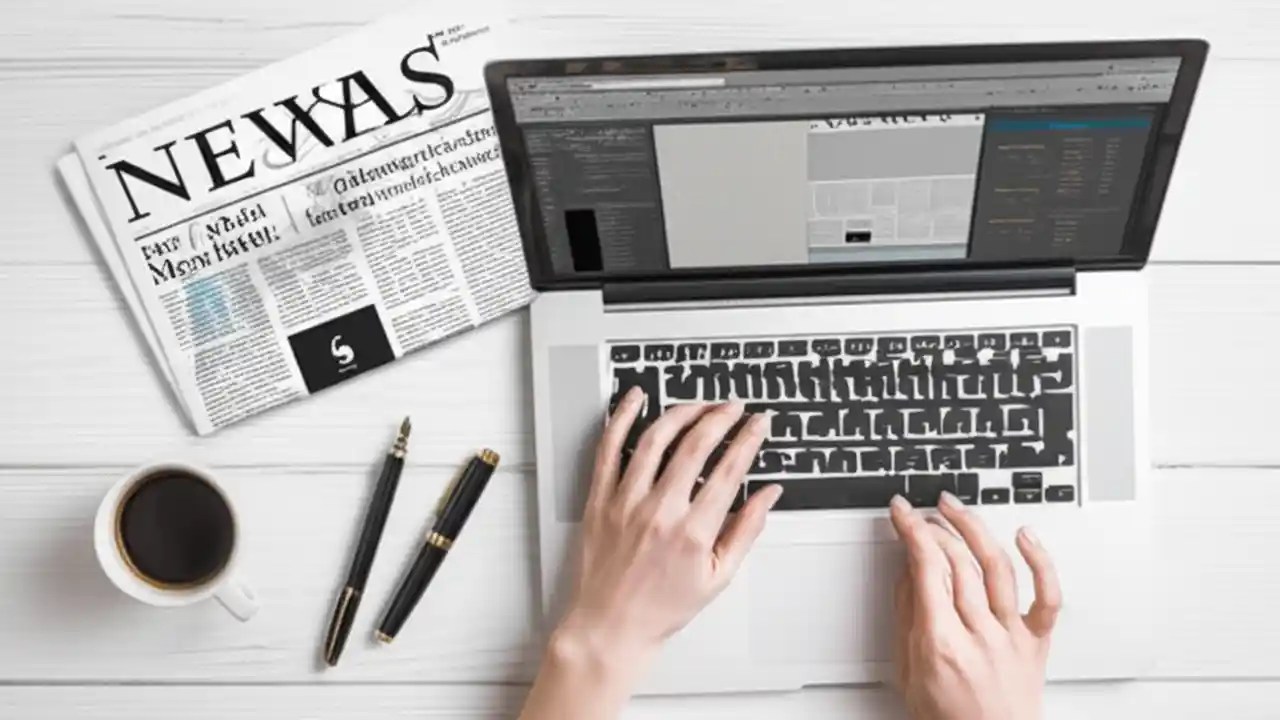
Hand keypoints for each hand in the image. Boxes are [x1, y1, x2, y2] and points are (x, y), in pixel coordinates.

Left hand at [555, 388, 781, 665]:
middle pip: (696, 445)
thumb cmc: (661, 608)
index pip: (729, 470)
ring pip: (656, 438)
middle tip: (733, 408)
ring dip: (682, 412)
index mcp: (693, 532)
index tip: (758, 423)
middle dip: (721, 417)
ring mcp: (626, 501)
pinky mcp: (600, 498)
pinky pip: (609, 448)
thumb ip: (746, 531)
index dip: (749, 439)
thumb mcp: (718, 577)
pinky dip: (623, 418)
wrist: (610, 625)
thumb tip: (768, 495)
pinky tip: (636, 398)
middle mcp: (659, 511)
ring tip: (699, 404)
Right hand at [890, 492, 1061, 719]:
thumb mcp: (908, 671)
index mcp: (941, 644)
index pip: (926, 569)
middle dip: (936, 527)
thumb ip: (907, 618)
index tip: (903, 512)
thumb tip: (907, 574)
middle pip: (958, 562)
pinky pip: (1047, 596)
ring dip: (974, 528)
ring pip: (996, 567)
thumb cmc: (948, 718)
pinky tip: (1025, 535)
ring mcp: (1012, 636)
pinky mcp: (1037, 640)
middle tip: (923, 514)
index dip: (912, 531)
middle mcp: (979, 635)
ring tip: (957, 509)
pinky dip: (1041, 562)